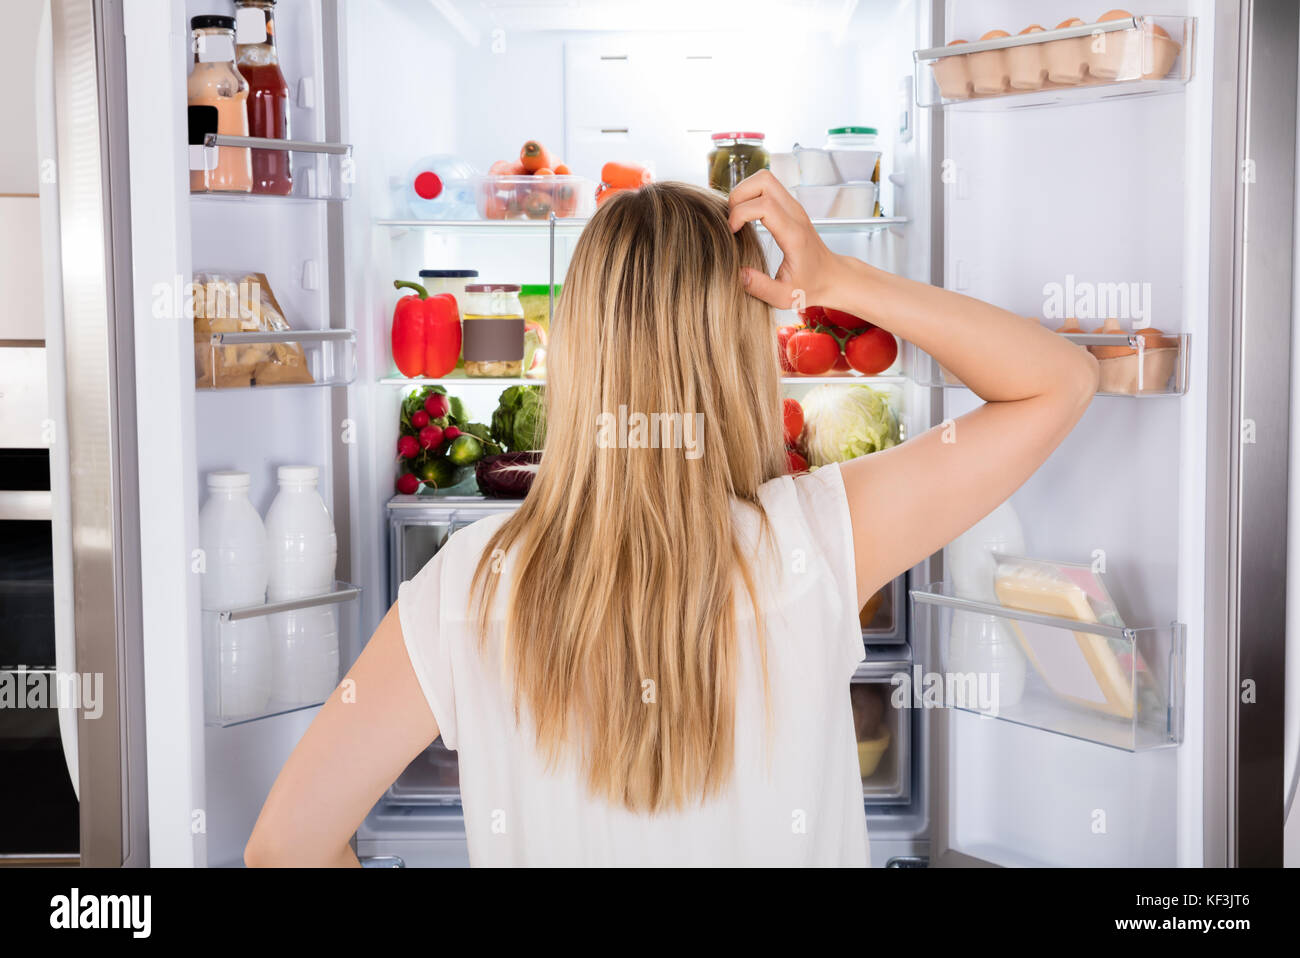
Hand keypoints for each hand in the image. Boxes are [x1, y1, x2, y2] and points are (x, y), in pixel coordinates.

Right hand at [727, 170, 844, 311]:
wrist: (831, 276)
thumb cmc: (809, 287)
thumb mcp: (784, 297)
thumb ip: (761, 288)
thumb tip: (739, 273)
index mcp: (793, 233)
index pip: (763, 205)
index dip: (740, 214)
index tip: (732, 233)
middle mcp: (795, 213)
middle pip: (763, 180)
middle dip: (738, 195)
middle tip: (731, 219)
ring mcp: (793, 206)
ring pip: (764, 178)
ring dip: (743, 192)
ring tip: (736, 217)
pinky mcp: (789, 206)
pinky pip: (766, 187)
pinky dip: (750, 195)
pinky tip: (745, 218)